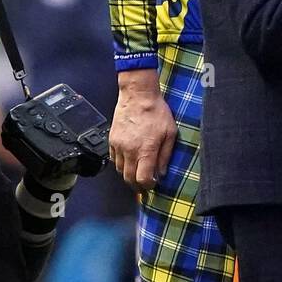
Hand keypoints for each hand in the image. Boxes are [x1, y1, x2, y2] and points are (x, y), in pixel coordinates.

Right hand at [109, 70, 176, 192]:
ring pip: (119, 170)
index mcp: (145, 150)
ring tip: (137, 174)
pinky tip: (129, 161)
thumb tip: (162, 172)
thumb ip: (165, 155)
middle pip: (129, 178)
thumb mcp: (170, 133)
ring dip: (128, 175)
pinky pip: (113, 159)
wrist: (138, 95)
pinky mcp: (112, 140)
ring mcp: (118, 146)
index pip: (142, 179)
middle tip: (144, 186)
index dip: (148, 186)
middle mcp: (129, 150)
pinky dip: (120, 164)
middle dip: (137, 186)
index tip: (153, 184)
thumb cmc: (156, 111)